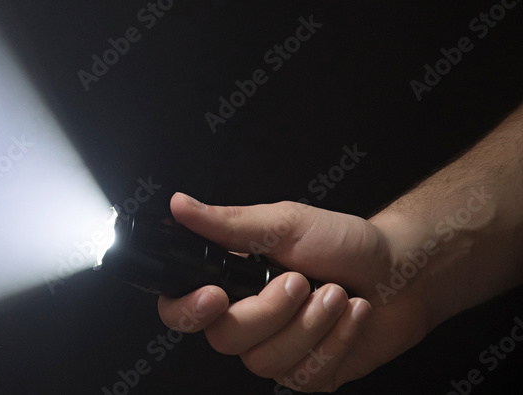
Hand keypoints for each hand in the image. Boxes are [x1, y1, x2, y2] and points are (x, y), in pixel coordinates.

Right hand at [156, 192, 432, 391]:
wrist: (401, 272)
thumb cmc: (342, 242)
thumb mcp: (284, 223)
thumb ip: (228, 222)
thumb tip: (180, 205)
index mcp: (231, 281)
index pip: (180, 308)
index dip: (188, 310)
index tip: (216, 296)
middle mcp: (246, 319)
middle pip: (226, 338)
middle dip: (271, 311)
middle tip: (301, 280)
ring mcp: (276, 350)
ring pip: (267, 361)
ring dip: (311, 324)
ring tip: (335, 293)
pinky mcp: (309, 374)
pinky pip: (306, 375)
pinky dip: (336, 341)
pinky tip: (351, 315)